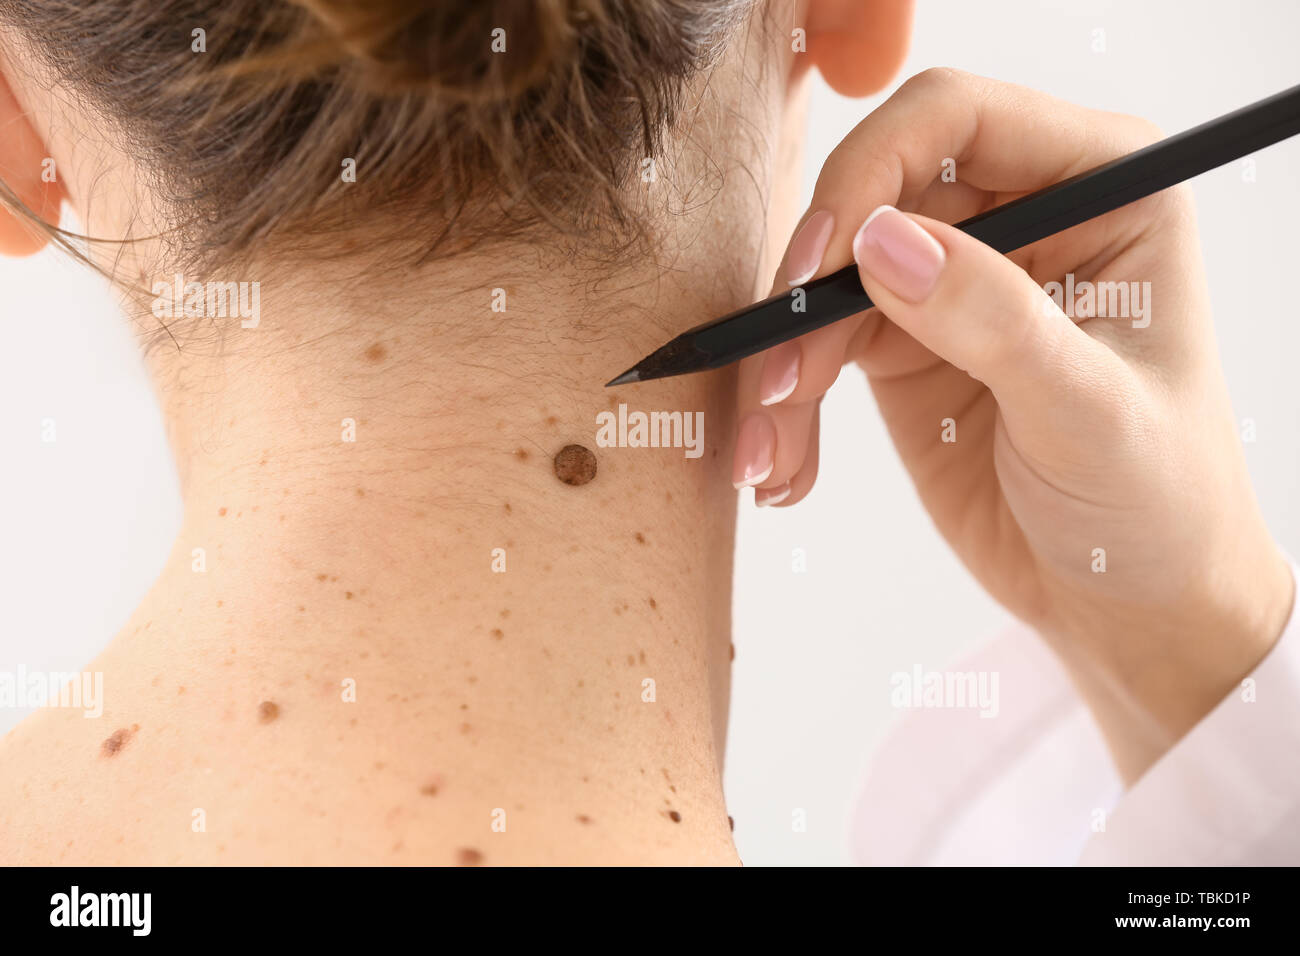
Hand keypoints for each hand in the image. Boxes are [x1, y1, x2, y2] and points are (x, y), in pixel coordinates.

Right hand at [734, 69, 1293, 780]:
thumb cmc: (1155, 502)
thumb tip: (880, 241)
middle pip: (872, 196)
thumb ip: (992, 319)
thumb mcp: (1087, 412)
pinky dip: (786, 406)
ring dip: (782, 363)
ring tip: (768, 451)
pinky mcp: (905, 347)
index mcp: (1100, 189)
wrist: (1131, 603)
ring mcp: (955, 282)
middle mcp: (1020, 218)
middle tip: (777, 377)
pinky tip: (783, 467)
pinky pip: (815, 350)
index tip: (822, 265)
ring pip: (828, 281)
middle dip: (810, 290)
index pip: (957, 119)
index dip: (872, 174)